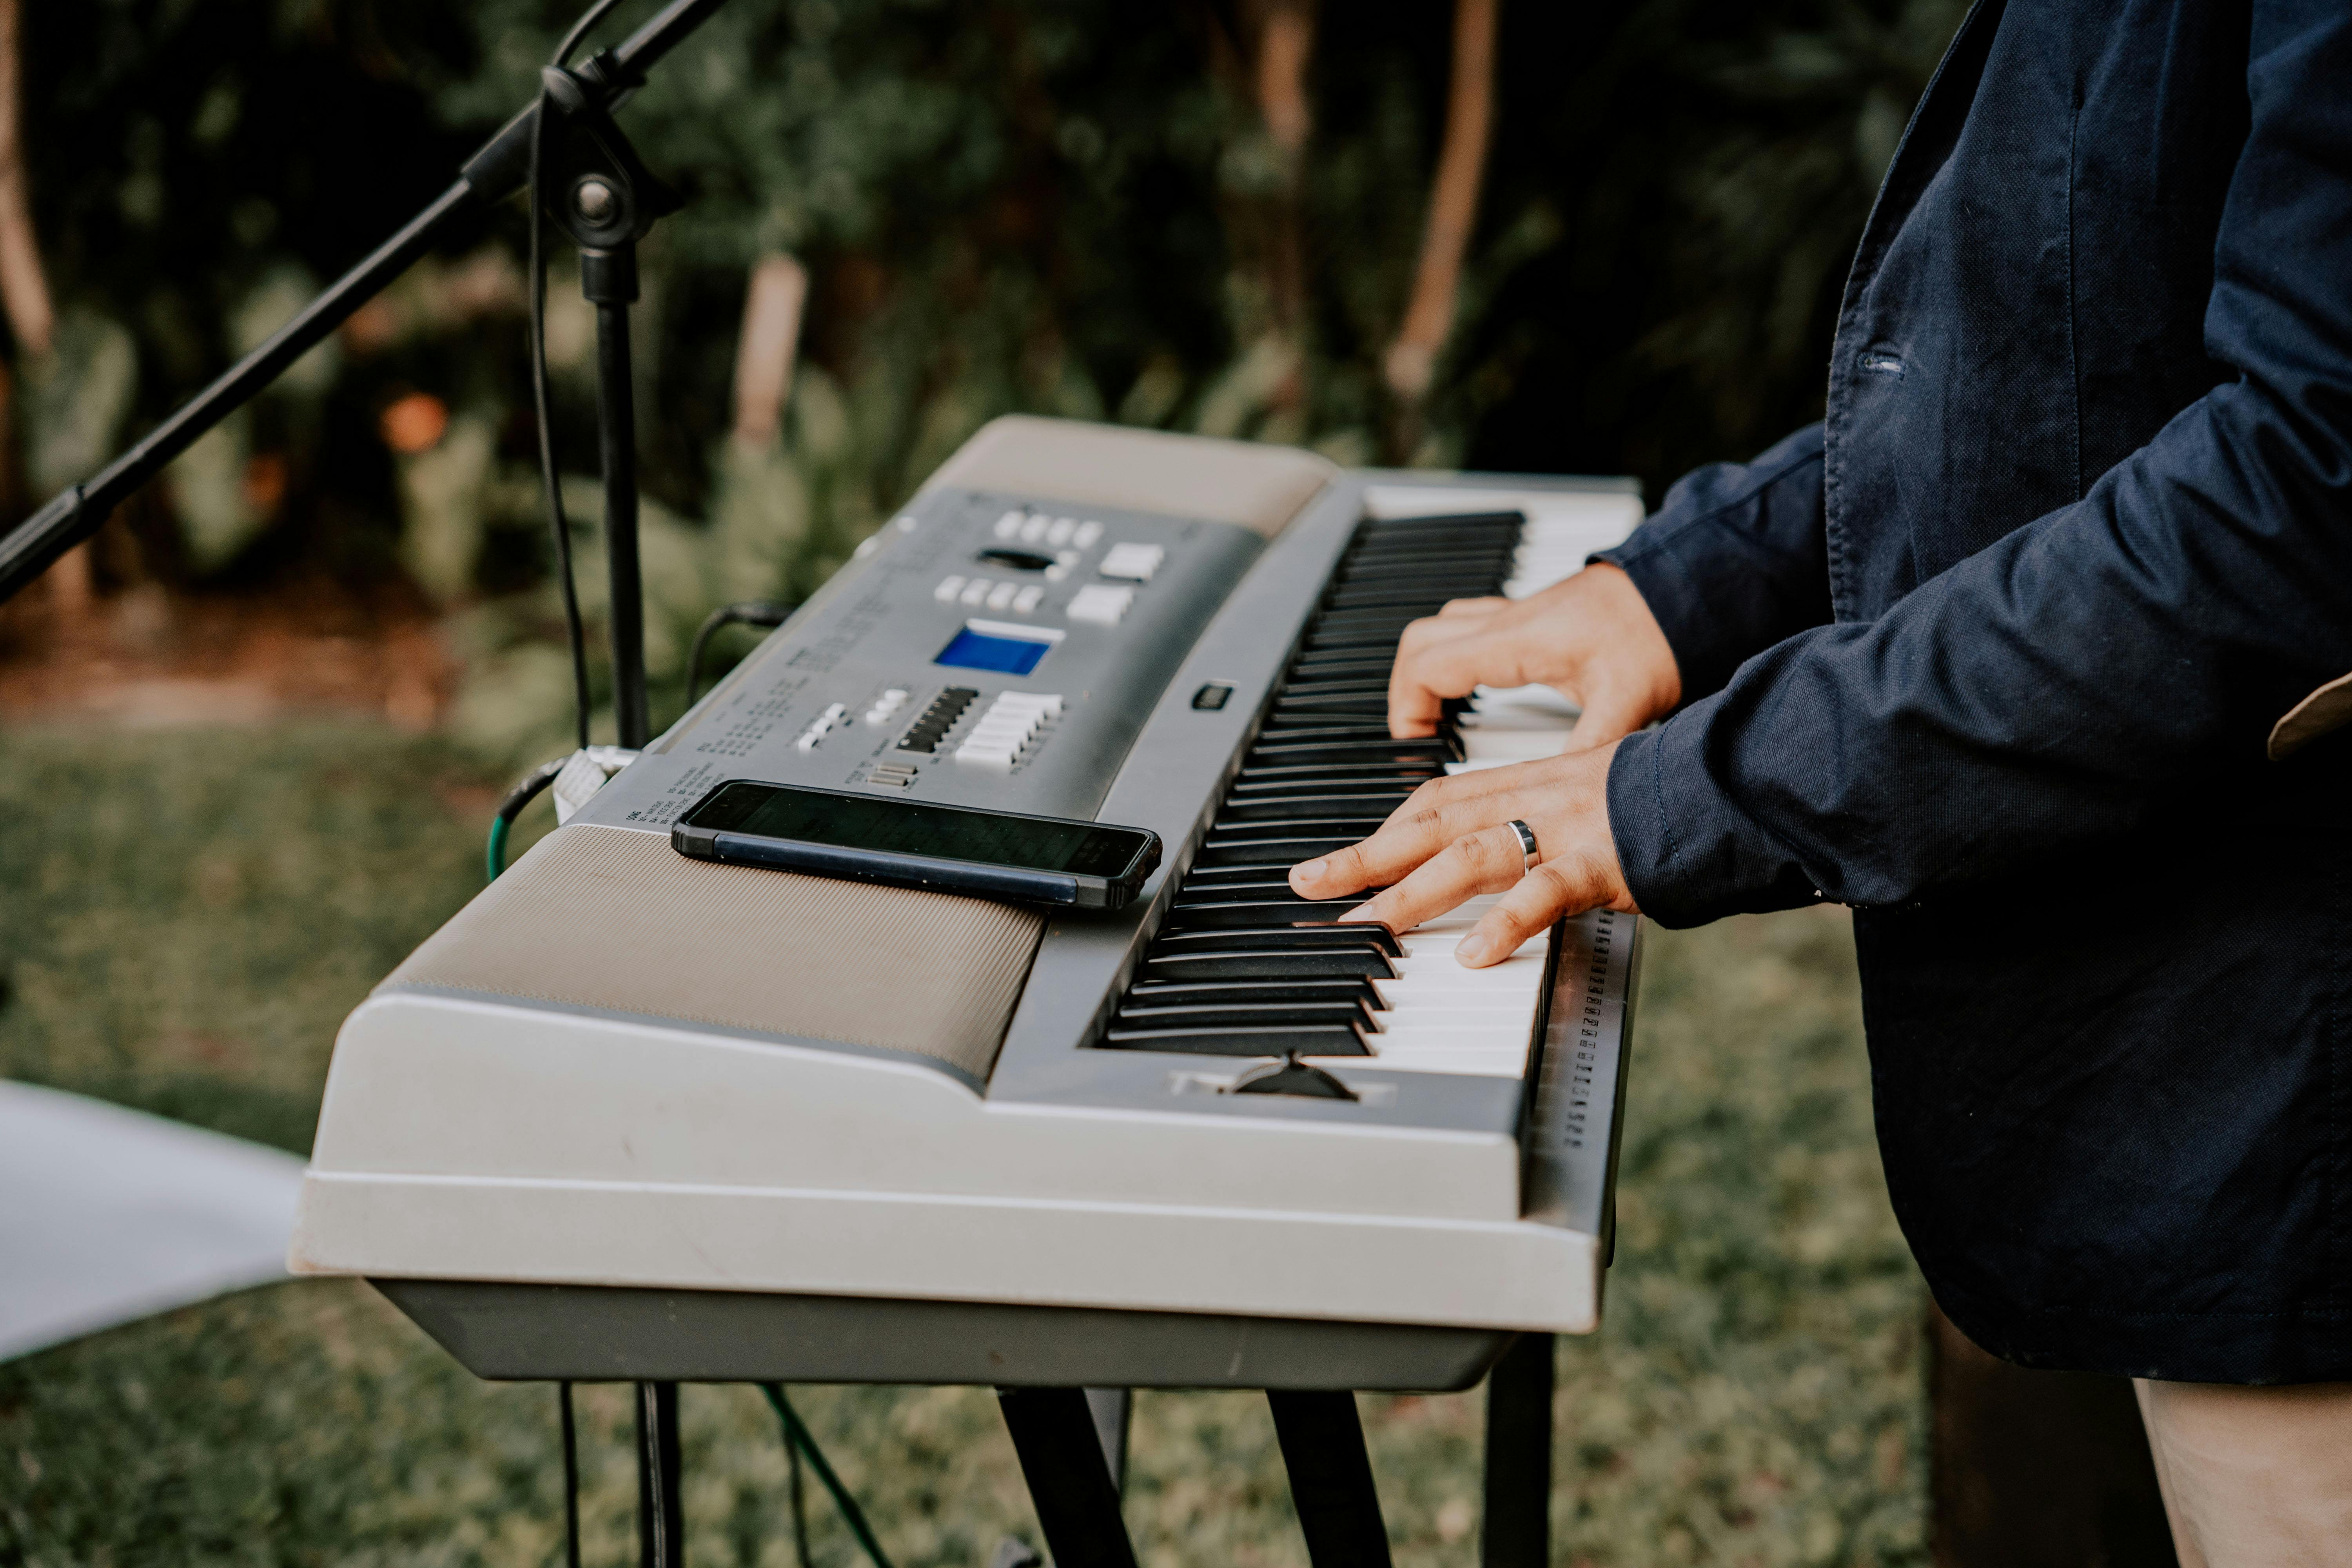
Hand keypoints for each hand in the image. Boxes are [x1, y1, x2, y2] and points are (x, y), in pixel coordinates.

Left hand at [1288, 745, 1635, 966]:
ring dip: (1413, 890)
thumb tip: (1513, 859)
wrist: (1732, 776)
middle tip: (1310, 884)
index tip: (1345, 855)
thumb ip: (1547, 824)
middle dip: (1365, 855)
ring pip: (1473, 854)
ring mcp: (1567, 829)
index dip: (1387, 827)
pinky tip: (1473, 953)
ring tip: (1368, 923)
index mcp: (1531, 782)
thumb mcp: (1591, 798)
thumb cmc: (1668, 796)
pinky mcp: (1602, 862)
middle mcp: (1537, 799)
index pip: (1440, 800)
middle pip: (1432, 822)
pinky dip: (1506, 921)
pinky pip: (1545, 892)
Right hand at [1387, 562, 1680, 748]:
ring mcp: (1518, 614)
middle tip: (1420, 734)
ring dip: (1428, 668)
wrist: (1684, 589)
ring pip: (1440, 628)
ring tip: (1438, 715)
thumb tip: (1566, 803)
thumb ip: (1589, 752)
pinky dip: (1456, 655)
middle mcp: (1507, 623)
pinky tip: (1477, 686)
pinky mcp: (1533, 617)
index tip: (1420, 746)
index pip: (1425, 667)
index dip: (1407, 710)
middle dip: (1406, 690)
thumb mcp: (1625, 704)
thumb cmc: (1656, 634)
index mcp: (1515, 642)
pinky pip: (1470, 628)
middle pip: (1418, 642)